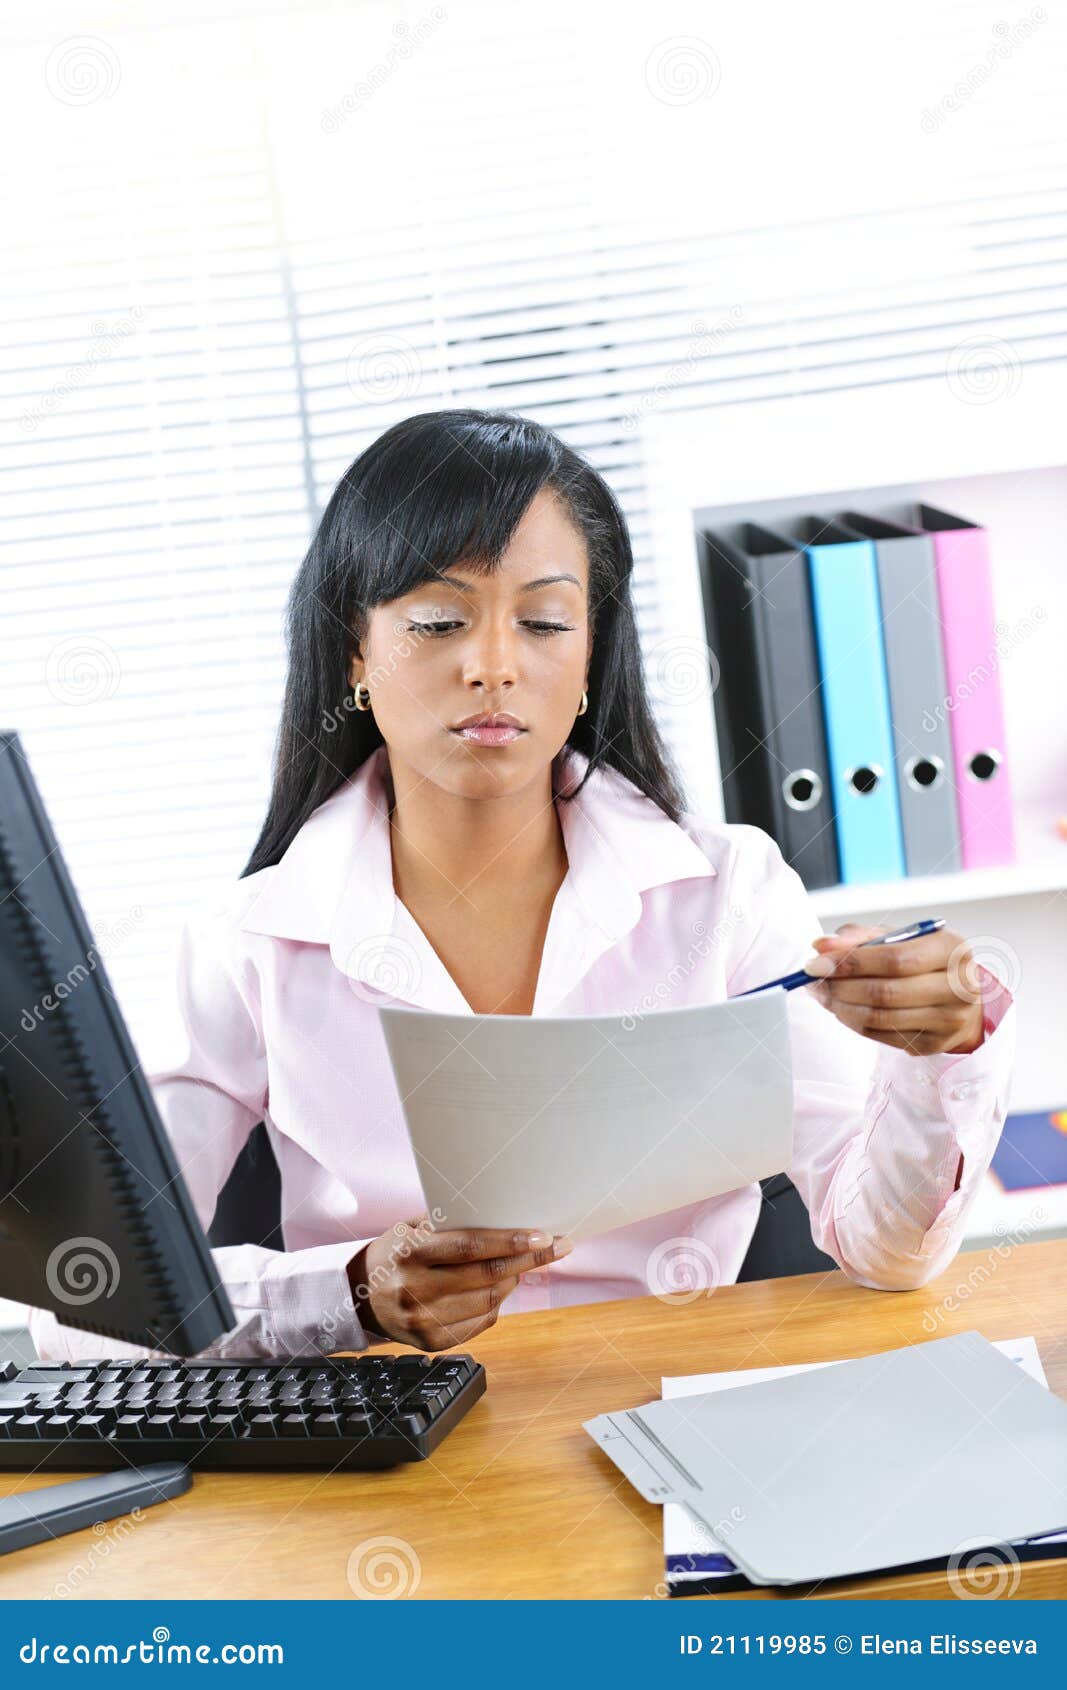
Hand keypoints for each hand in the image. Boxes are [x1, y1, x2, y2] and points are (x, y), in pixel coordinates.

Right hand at [346, 1215, 573, 1350]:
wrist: (361, 1296)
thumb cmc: (396, 1252)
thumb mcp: (413, 1228)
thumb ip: (452, 1224)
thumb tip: (507, 1218)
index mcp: (410, 1252)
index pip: (470, 1246)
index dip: (510, 1242)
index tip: (543, 1236)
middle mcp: (414, 1289)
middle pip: (486, 1275)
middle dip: (528, 1260)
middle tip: (556, 1247)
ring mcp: (422, 1320)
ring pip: (488, 1301)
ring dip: (513, 1281)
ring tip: (521, 1266)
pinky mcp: (431, 1343)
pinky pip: (480, 1323)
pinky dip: (497, 1304)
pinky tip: (498, 1288)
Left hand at [802, 922, 985, 1056]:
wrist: (956, 995)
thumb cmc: (922, 960)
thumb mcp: (897, 938)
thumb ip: (859, 937)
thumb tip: (821, 946)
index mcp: (951, 950)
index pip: (894, 959)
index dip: (850, 962)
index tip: (816, 962)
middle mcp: (958, 986)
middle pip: (886, 992)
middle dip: (840, 986)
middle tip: (813, 980)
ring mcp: (948, 1020)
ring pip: (880, 1017)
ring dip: (841, 1006)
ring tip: (822, 994)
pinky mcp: (932, 1044)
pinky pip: (880, 1035)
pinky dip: (852, 1021)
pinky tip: (841, 1008)